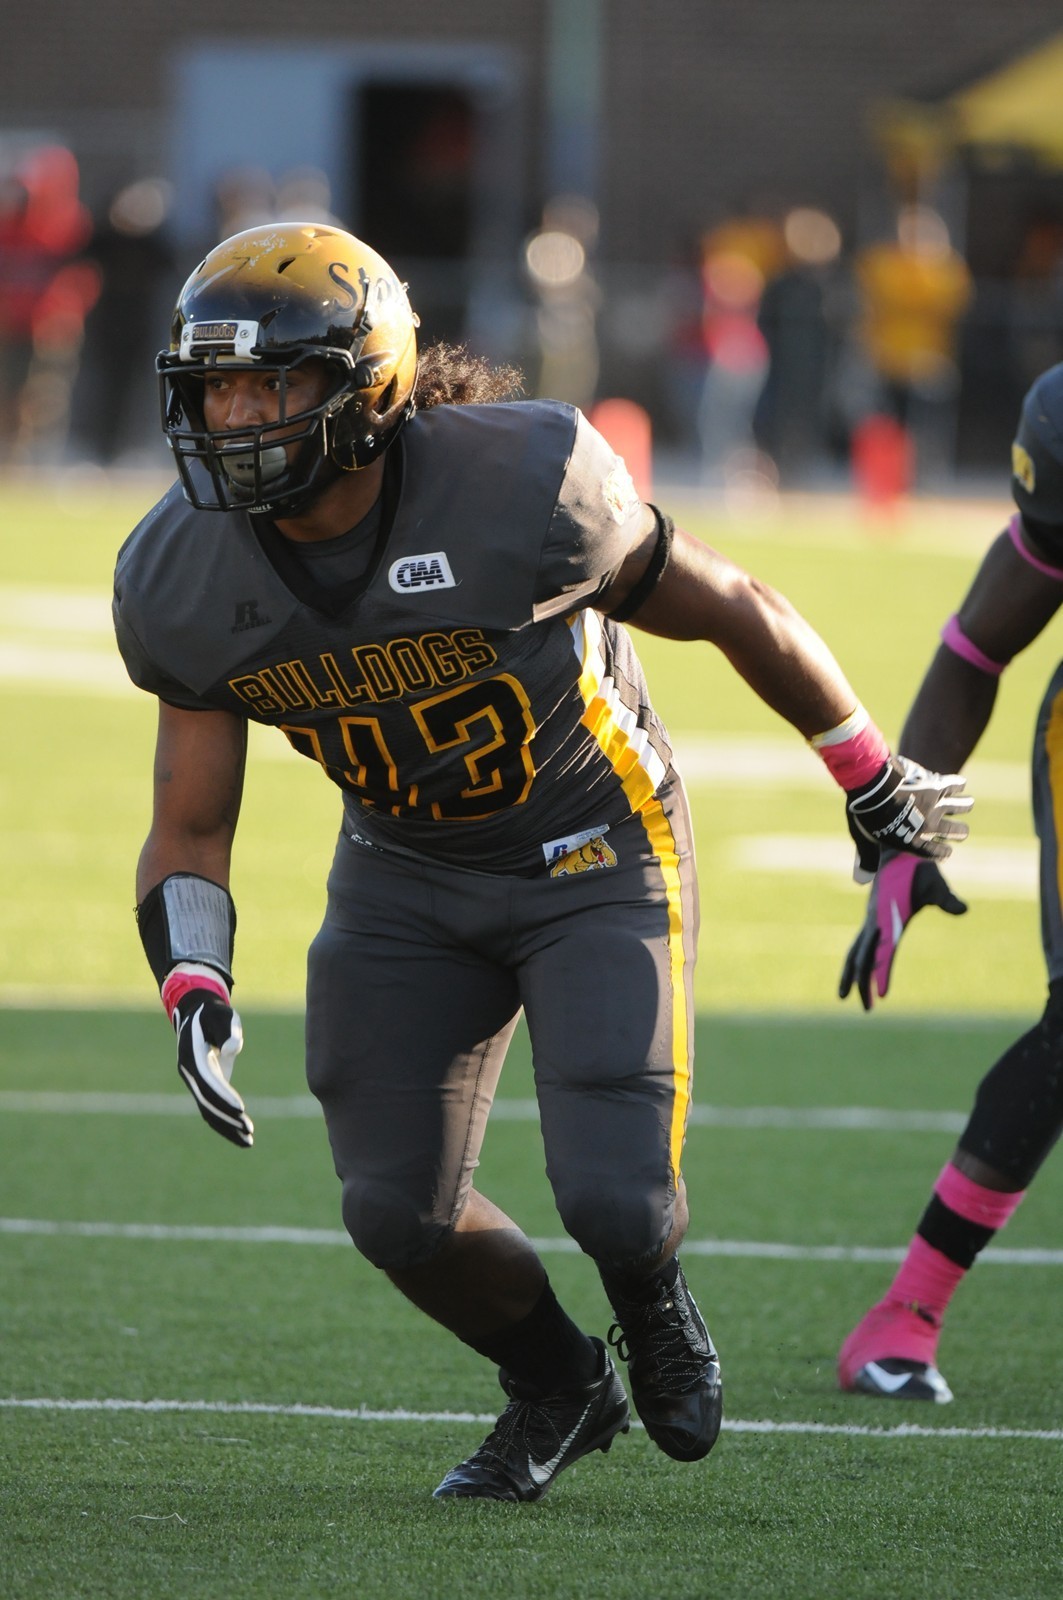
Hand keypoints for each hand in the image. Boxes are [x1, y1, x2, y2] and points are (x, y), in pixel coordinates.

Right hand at [165, 968, 252, 1147]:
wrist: (198, 1014)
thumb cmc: (214, 1013)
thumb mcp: (222, 1015)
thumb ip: (228, 1031)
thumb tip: (231, 1050)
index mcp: (191, 1056)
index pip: (208, 1081)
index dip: (224, 1096)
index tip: (241, 1109)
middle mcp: (189, 1073)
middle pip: (207, 1101)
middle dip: (227, 1117)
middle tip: (249, 1130)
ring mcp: (194, 1082)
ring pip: (208, 1110)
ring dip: (226, 1126)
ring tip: (248, 1140)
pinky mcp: (203, 1086)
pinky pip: (211, 1109)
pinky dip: (225, 1123)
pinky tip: (241, 1135)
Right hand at [838, 852, 967, 1010]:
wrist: (897, 850)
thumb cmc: (918, 868)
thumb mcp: (935, 882)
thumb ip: (946, 898)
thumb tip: (963, 910)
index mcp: (888, 919)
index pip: (883, 952)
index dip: (882, 973)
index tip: (882, 995)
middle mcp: (874, 922)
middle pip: (863, 958)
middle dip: (862, 984)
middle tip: (867, 1010)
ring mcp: (870, 921)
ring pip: (854, 953)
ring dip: (850, 975)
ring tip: (846, 997)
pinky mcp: (871, 920)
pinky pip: (858, 946)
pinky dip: (854, 962)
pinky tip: (857, 974)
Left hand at [845, 754, 971, 881]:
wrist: (873, 790)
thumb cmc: (867, 815)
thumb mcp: (865, 840)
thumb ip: (868, 859)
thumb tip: (862, 881)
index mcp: (914, 843)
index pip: (937, 852)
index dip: (943, 853)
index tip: (947, 852)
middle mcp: (929, 827)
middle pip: (955, 831)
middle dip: (960, 832)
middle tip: (962, 831)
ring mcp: (934, 807)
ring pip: (960, 807)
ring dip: (964, 805)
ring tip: (968, 804)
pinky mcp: (934, 787)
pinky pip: (953, 786)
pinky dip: (958, 784)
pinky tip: (960, 783)